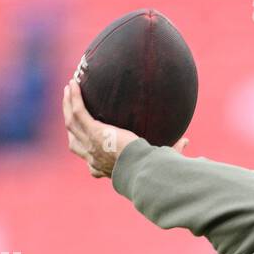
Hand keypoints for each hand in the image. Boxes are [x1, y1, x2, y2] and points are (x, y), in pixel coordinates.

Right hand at [62, 80, 188, 176]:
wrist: (144, 168)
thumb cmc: (151, 168)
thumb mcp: (158, 158)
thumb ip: (170, 149)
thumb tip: (185, 142)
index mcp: (104, 169)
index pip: (90, 162)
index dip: (86, 150)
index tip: (88, 141)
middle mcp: (93, 158)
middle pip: (73, 140)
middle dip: (70, 124)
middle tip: (70, 110)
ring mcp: (90, 144)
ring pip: (71, 122)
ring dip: (67, 105)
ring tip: (68, 90)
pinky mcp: (93, 132)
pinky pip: (78, 111)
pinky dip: (74, 98)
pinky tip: (74, 84)